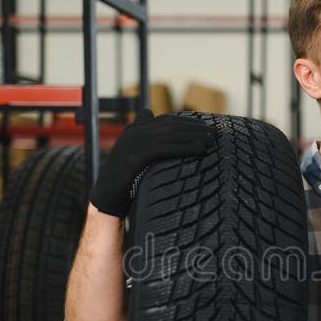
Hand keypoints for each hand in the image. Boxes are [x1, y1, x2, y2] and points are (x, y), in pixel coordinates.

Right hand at [89, 110, 215, 216]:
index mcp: (135, 129)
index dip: (189, 123)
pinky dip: (184, 147)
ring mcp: (132, 143)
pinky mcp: (134, 157)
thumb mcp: (135, 157)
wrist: (105, 199)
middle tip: (215, 133)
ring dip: (194, 137)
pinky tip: (200, 150)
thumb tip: (156, 124)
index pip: (167, 120)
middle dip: (195, 128)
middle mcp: (133, 132)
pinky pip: (165, 149)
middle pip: (171, 125)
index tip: (206, 127)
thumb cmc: (125, 181)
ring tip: (211, 141)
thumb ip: (146, 142)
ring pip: (170, 135)